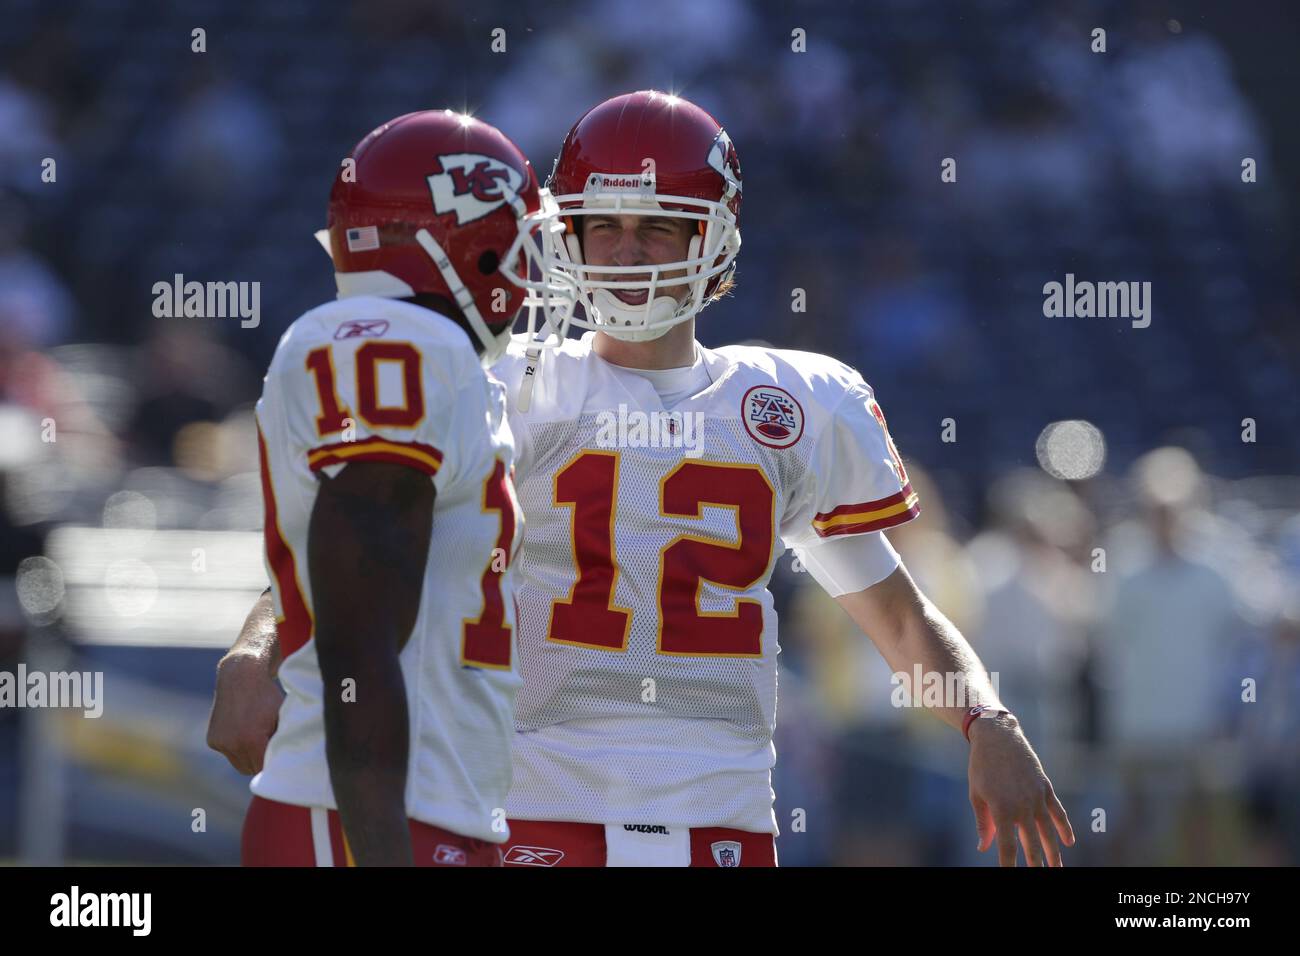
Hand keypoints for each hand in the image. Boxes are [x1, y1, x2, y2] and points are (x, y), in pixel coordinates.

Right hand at [207, 652, 283, 774]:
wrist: (240, 676)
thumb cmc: (266, 696)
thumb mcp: (279, 718)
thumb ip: (279, 742)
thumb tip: (281, 761)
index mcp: (251, 740)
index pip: (265, 768)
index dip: (273, 762)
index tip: (279, 755)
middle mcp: (232, 744)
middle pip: (251, 769)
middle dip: (260, 761)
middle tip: (268, 743)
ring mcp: (220, 743)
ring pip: (239, 764)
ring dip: (248, 756)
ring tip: (256, 735)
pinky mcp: (212, 740)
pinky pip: (228, 753)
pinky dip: (236, 747)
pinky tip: (242, 729)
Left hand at [968, 716, 1074, 865]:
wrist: (998, 737)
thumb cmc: (981, 766)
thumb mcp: (976, 794)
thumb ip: (983, 822)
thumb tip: (983, 847)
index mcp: (1001, 809)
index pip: (1007, 846)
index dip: (1009, 864)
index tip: (1010, 875)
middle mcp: (1022, 806)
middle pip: (1032, 844)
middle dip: (1036, 864)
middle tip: (1040, 877)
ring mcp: (1037, 797)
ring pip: (1049, 831)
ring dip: (1054, 852)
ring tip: (1057, 869)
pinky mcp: (1045, 788)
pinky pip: (1058, 812)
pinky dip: (1064, 827)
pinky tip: (1069, 842)